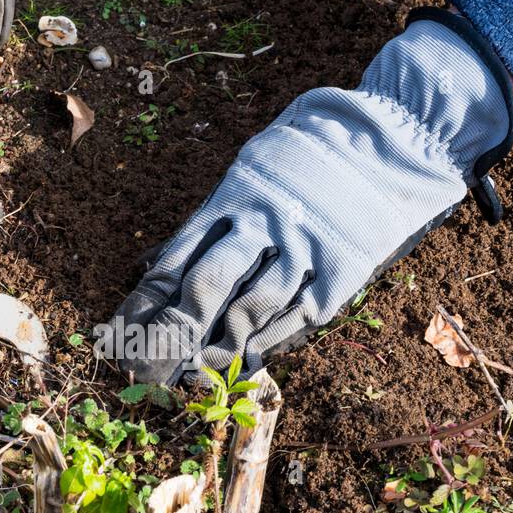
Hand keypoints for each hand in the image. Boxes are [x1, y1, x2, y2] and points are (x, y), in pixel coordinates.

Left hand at [104, 11, 512, 385]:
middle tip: (147, 372)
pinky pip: (297, 318)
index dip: (143, 307)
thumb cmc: (311, 154)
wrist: (393, 137)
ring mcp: (303, 249)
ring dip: (217, 349)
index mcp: (232, 197)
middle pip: (204, 289)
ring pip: (251, 309)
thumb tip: (158, 269)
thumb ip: (213, 220)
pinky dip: (268, 343)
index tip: (119, 338)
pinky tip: (245, 362)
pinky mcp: (341, 272)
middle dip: (170, 337)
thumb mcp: (252, 169)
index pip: (173, 261)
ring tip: (194, 375)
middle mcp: (262, 224)